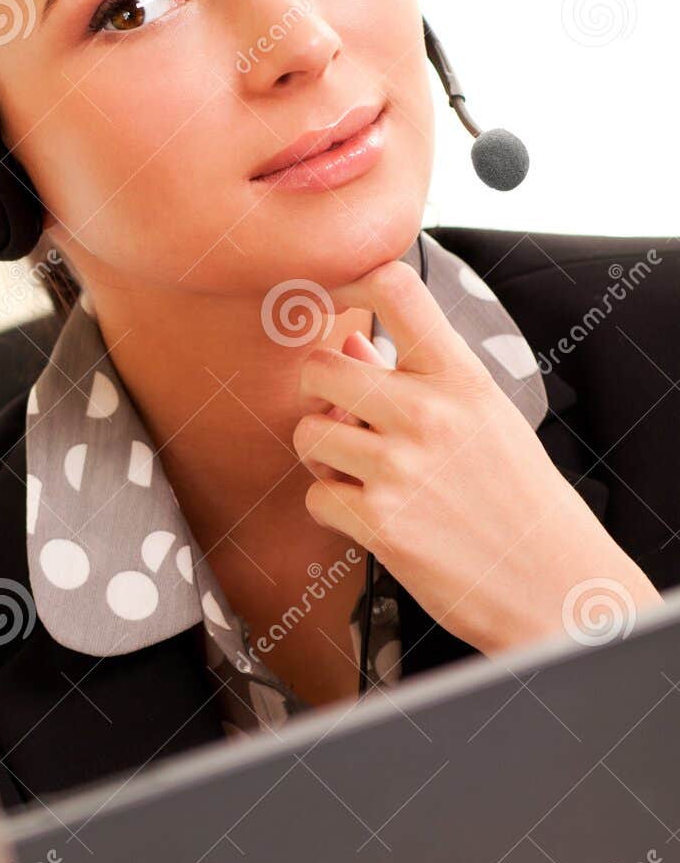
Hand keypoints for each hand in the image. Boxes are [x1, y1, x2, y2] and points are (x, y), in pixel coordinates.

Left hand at [292, 260, 660, 655]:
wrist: (553, 581)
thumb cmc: (519, 498)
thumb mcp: (483, 419)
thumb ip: (416, 376)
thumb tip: (350, 345)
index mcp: (461, 376)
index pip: (395, 287)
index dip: (346, 282)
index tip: (331, 300)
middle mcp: (428, 412)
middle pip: (320, 367)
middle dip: (318, 394)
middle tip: (341, 415)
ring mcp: (400, 467)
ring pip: (308, 435)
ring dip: (322, 456)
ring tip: (359, 470)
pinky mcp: (380, 521)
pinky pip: (316, 496)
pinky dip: (334, 507)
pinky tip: (372, 511)